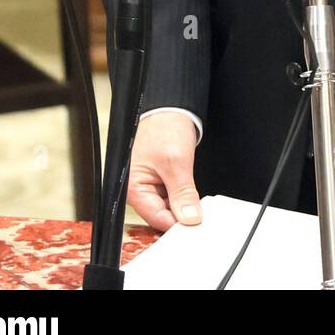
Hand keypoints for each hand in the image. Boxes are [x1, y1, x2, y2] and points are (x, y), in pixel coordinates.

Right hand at [127, 112, 202, 230]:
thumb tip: (190, 218)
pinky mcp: (160, 181)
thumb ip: (183, 193)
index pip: (156, 219)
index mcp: (133, 188)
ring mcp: (149, 186)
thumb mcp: (177, 162)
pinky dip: (183, 198)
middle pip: (162, 216)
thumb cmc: (164, 127)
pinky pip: (172, 198)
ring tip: (197, 203)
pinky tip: (193, 196)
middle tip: (200, 216)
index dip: (177, 224)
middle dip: (181, 216)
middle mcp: (138, 190)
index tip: (196, 226)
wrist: (169, 108)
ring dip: (183, 207)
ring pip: (169, 208)